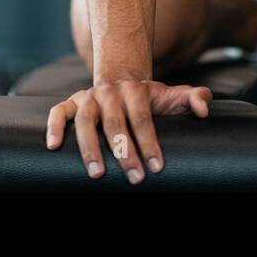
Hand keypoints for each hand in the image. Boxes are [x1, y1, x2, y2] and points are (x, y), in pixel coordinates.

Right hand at [45, 79, 212, 184]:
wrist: (121, 79)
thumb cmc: (149, 98)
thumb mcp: (173, 94)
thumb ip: (195, 98)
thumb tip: (205, 111)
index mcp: (136, 91)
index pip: (142, 118)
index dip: (149, 142)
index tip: (156, 167)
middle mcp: (109, 92)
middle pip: (114, 123)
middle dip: (124, 152)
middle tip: (134, 177)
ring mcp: (88, 97)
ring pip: (84, 121)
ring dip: (89, 147)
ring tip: (97, 174)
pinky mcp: (71, 103)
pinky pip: (58, 112)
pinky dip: (53, 127)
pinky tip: (52, 146)